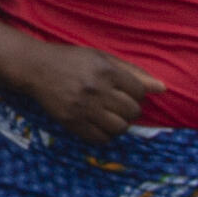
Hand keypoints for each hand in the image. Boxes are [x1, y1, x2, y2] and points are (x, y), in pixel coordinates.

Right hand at [15, 42, 164, 142]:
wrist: (34, 67)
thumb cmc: (71, 60)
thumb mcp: (101, 58)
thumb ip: (132, 72)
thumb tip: (162, 88)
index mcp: (105, 70)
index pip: (139, 91)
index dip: (136, 92)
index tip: (124, 90)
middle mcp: (96, 89)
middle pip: (132, 111)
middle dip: (129, 108)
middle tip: (115, 102)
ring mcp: (83, 107)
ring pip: (120, 127)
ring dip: (119, 123)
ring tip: (109, 114)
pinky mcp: (72, 122)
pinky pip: (101, 138)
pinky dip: (104, 134)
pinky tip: (98, 123)